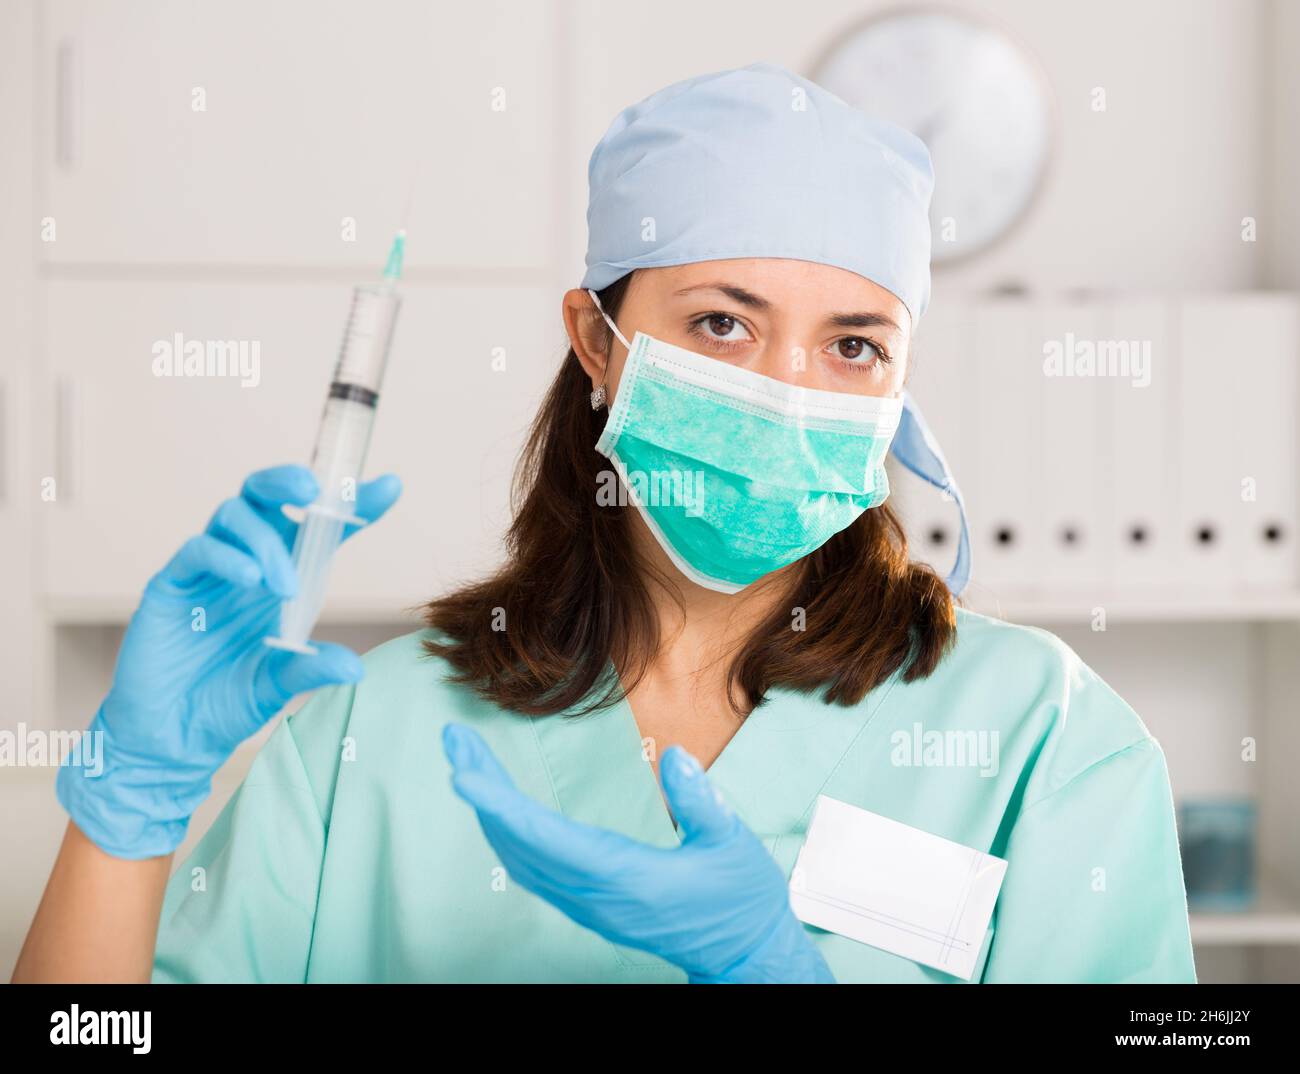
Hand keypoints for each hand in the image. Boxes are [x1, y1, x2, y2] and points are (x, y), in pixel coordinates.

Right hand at [56, 465, 401, 859]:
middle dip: (290, 481)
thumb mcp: (279, 686)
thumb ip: (312, 670)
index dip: (353, 504)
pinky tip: (249, 579)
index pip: (320, 528)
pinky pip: (198, 551)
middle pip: (264, 496)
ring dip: (264, 541)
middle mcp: (246, 563)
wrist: (172, 738)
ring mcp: (207, 571)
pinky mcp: (172, 585)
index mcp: (283, 577)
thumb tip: (357, 668)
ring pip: (233, 516)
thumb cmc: (226, 703)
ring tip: (284, 585)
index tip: (390, 486)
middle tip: (314, 489)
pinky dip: (226, 557)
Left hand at [443, 723, 834, 983]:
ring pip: (519, 857)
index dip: (501, 805)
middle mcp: (595, 895)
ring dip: (488, 808)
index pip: (547, 838)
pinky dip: (507, 833)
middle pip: (519, 841)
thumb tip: (675, 758)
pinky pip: (533, 869)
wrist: (741, 953)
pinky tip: (499, 808)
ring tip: (469, 761)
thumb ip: (702, 803)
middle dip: (481, 790)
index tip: (463, 774)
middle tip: (453, 740)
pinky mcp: (589, 904)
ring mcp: (588, 903)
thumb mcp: (734, 844)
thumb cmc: (739, 898)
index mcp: (627, 878)